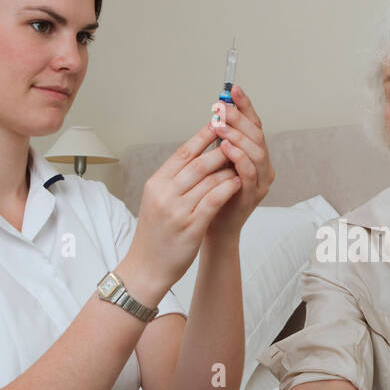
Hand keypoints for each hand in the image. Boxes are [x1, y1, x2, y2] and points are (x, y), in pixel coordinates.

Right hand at [124, 124, 241, 295]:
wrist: (146, 266)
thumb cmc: (155, 233)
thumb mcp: (158, 200)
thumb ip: (174, 179)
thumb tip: (197, 156)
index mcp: (157, 182)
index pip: (183, 152)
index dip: (204, 136)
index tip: (219, 122)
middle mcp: (165, 192)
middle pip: (199, 162)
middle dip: (221, 149)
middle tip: (238, 139)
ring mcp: (177, 209)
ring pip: (209, 179)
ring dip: (229, 168)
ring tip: (242, 162)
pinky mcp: (191, 226)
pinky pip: (214, 199)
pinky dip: (228, 187)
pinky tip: (239, 181)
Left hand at [207, 85, 272, 238]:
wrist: (212, 228)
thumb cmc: (212, 193)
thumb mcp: (217, 162)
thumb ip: (222, 141)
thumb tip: (216, 113)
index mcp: (256, 154)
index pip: (253, 124)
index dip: (245, 105)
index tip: (232, 89)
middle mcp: (264, 165)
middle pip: (256, 134)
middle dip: (238, 118)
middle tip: (221, 108)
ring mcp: (261, 181)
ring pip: (256, 151)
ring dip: (238, 135)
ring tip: (220, 125)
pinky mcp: (253, 195)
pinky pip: (250, 173)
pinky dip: (239, 158)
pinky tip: (225, 147)